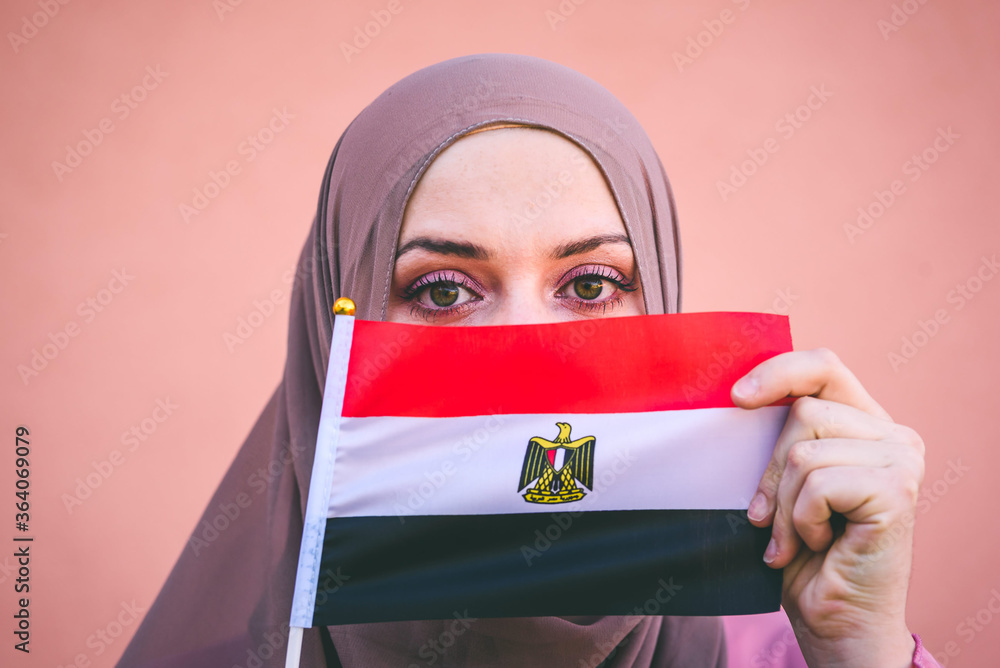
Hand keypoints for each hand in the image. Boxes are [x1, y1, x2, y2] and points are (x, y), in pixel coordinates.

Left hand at [732, 348, 924, 666]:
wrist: (836, 619)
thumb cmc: (805, 552)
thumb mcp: (785, 481)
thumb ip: (782, 437)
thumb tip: (735, 393)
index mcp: (866, 424)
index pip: (823, 367)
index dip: (778, 372)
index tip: (735, 397)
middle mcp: (893, 434)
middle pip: (803, 412)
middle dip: (771, 471)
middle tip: (769, 518)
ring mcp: (901, 459)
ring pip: (803, 451)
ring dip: (784, 504)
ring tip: (797, 537)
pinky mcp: (896, 490)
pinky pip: (817, 483)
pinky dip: (802, 520)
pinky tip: (819, 543)